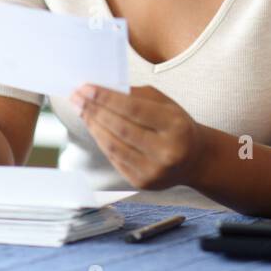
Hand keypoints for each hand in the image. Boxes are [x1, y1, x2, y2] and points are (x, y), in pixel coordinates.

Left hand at [70, 84, 205, 190]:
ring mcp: (154, 170)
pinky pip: (114, 159)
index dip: (107, 98)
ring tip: (80, 110)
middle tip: (76, 97)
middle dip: (94, 110)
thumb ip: (138, 96)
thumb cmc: (177, 126)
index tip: (86, 88)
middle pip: (121, 128)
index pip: (135, 109)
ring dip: (93, 126)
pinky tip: (93, 127)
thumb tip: (103, 90)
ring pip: (113, 145)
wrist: (194, 160)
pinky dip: (101, 141)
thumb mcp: (167, 105)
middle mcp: (167, 151)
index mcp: (176, 126)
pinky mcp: (142, 182)